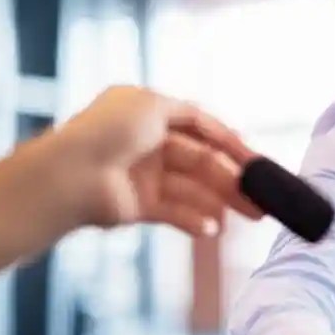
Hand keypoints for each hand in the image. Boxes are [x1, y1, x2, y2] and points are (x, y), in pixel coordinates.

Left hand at [47, 85, 263, 235]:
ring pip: (194, 189)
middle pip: (203, 162)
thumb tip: (218, 127)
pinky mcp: (139, 207)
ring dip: (220, 202)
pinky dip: (195, 220)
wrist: (71, 175)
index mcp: (152, 115)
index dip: (232, 144)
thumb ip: (190, 115)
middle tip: (263, 199)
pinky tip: (212, 229)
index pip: (202, 129)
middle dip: (235, 179)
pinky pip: (175, 212)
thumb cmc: (110, 131)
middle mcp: (150, 144)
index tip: (258, 163)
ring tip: (248, 217)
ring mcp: (145, 177)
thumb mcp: (153, 104)